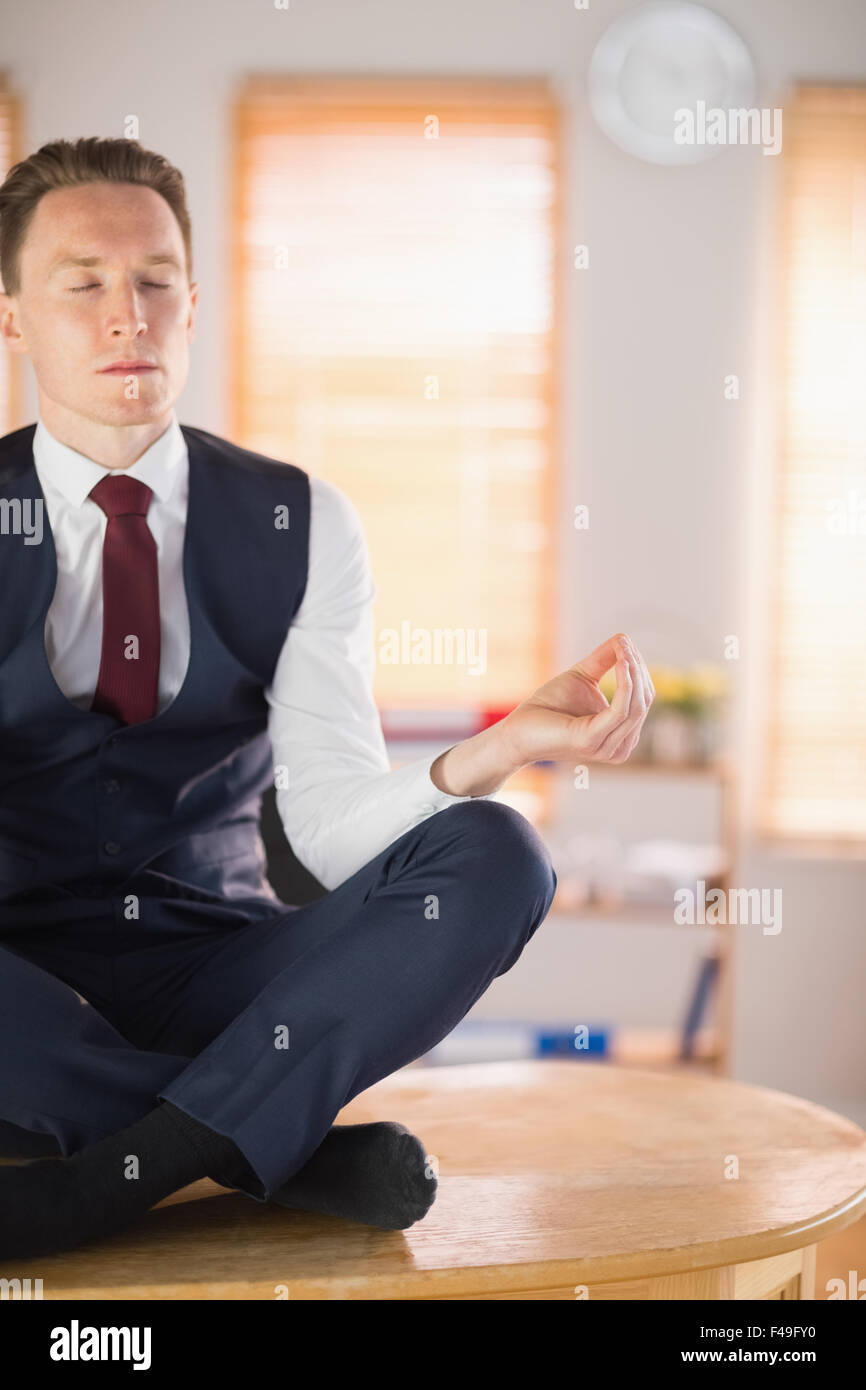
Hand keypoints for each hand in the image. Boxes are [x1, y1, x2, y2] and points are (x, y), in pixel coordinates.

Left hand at [498, 633, 654, 767]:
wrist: (517, 730)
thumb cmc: (548, 706)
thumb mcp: (583, 677)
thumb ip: (605, 660)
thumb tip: (625, 638)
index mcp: (621, 735)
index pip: (643, 699)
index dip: (639, 671)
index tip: (626, 643)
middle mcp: (620, 747)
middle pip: (643, 702)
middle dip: (638, 669)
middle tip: (625, 643)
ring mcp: (607, 747)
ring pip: (637, 705)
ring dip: (633, 672)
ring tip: (623, 648)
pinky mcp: (592, 740)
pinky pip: (621, 710)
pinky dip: (625, 683)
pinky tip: (620, 662)